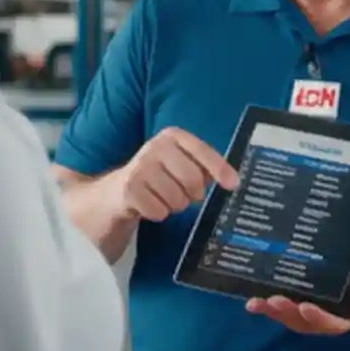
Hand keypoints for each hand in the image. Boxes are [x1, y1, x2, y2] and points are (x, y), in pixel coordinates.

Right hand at [111, 127, 238, 221]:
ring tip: (163, 198)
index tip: (233, 184)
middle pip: (192, 179)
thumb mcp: (180, 163)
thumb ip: (203, 167)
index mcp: (172, 136)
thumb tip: (231, 180)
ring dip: (175, 206)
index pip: (202, 151)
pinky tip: (149, 204)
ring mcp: (140, 167)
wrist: (116, 190)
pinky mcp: (129, 189)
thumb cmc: (157, 176)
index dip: (220, 169)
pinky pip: (159, 211)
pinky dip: (159, 214)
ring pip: (177, 198)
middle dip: (193, 194)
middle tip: (186, 195)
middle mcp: (155, 146)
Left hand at [245, 245, 349, 334]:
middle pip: (304, 321)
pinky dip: (267, 306)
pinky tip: (251, 298)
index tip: (305, 307)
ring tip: (256, 301)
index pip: (333, 321)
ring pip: (289, 317)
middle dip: (287, 312)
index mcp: (349, 312)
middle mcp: (327, 316)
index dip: (318, 317)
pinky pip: (283, 307)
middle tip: (273, 299)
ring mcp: (312, 311)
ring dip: (272, 311)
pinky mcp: (300, 302)